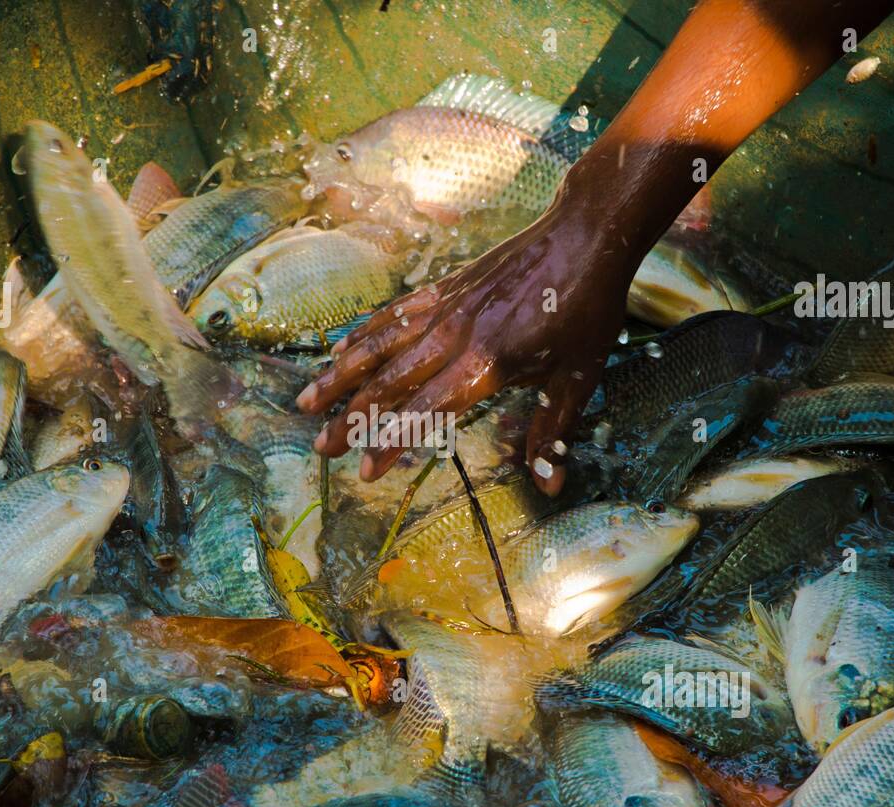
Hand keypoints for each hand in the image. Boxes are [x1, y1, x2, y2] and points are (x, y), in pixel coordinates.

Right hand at [295, 192, 632, 495]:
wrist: (584, 234)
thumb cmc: (586, 308)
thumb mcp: (578, 377)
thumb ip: (552, 432)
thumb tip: (550, 486)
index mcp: (485, 364)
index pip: (425, 411)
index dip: (391, 443)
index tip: (366, 472)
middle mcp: (453, 336)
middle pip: (388, 382)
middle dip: (350, 419)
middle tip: (321, 448)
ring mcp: (444, 307)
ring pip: (377, 345)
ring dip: (339, 375)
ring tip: (307, 401)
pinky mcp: (444, 286)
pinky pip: (392, 314)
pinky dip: (362, 333)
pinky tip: (340, 348)